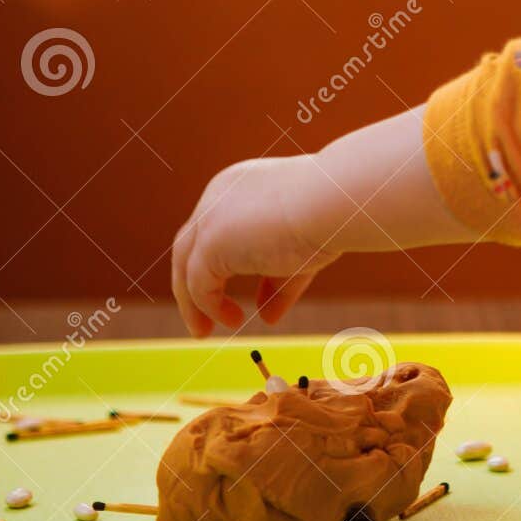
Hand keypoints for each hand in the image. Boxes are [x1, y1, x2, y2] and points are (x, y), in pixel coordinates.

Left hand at [172, 154, 338, 336]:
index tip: (230, 297)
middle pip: (191, 247)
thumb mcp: (298, 252)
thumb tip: (268, 316)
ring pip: (186, 265)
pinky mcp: (210, 243)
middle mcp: (218, 197)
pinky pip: (198, 284)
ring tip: (202, 331)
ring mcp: (210, 218)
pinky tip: (232, 321)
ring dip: (192, 302)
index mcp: (240, 188)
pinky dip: (209, 307)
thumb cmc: (328, 217)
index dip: (220, 267)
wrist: (334, 202)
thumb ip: (278, 282)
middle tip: (202, 320)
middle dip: (194, 285)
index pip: (218, 231)